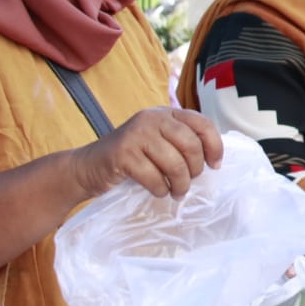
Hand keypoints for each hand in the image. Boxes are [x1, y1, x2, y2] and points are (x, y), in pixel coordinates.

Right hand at [70, 106, 222, 199]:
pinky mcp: (123, 154)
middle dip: (195, 169)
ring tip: (176, 192)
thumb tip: (215, 158)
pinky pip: (154, 177)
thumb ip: (182, 142)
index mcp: (166, 113)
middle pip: (190, 145)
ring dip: (180, 184)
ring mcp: (136, 134)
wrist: (90, 166)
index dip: (214, 146)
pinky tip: (158, 191)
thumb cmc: (132, 158)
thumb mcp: (159, 142)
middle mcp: (152, 119)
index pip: (202, 123)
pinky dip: (160, 190)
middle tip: (189, 181)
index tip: (215, 165)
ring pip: (174, 163)